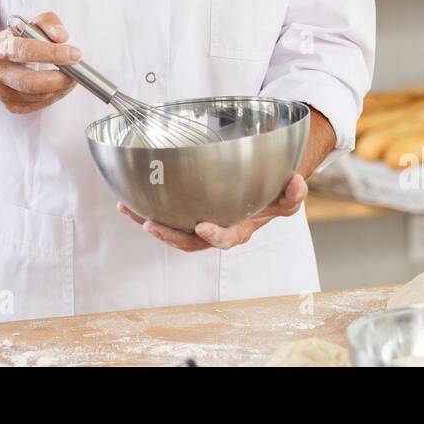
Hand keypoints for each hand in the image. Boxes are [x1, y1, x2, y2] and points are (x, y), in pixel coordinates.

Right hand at [0, 11, 80, 113]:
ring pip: (36, 97)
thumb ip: (49, 23)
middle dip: (58, 79)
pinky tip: (62, 86)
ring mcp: (1, 91)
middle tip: (77, 71)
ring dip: (60, 88)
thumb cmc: (19, 40)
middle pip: (28, 82)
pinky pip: (36, 106)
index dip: (52, 53)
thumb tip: (61, 37)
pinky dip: (54, 97)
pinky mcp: (10, 105)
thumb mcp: (32, 24)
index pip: (24, 51)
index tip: (75, 54)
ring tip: (73, 77)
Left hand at [117, 172, 308, 251]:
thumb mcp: (287, 196)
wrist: (260, 192)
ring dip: (150, 224)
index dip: (214, 235)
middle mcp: (215, 231)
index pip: (225, 238)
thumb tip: (297, 181)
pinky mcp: (185, 214)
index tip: (202, 227)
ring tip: (129, 211)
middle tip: (151, 226)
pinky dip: (145, 209)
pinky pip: (164, 215)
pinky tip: (127, 200)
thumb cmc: (273, 195)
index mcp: (238, 229)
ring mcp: (198, 224)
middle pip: (189, 242)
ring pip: (171, 230)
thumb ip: (293, 193)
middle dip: (169, 236)